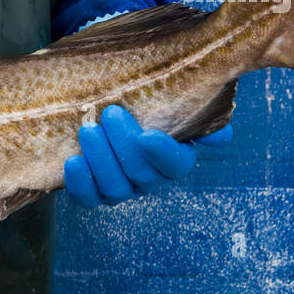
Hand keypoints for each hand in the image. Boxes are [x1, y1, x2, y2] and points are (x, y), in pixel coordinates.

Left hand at [63, 105, 231, 207]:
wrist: (99, 103)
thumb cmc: (138, 97)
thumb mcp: (168, 95)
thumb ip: (197, 110)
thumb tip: (220, 137)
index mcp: (173, 157)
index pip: (177, 165)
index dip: (163, 154)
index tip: (147, 135)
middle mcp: (149, 177)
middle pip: (142, 174)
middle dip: (124, 146)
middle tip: (110, 114)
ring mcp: (121, 187)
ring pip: (115, 188)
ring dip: (101, 160)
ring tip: (88, 131)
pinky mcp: (93, 192)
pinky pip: (89, 198)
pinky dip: (81, 183)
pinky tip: (74, 161)